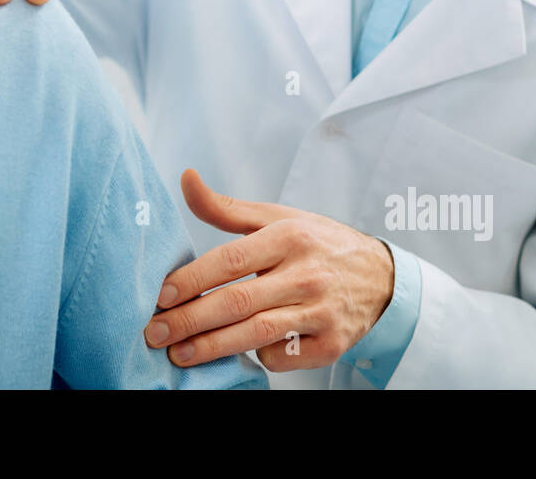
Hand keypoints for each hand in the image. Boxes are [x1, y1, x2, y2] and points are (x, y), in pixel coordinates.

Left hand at [144, 170, 394, 371]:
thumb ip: (226, 207)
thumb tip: (185, 178)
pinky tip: (238, 352)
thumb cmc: (318, 243)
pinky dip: (257, 355)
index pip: (230, 261)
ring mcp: (321, 312)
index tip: (161, 296)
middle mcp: (306, 274)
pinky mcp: (331, 344)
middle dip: (189, 321)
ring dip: (211, 348)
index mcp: (289, 237)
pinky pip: (283, 356)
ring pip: (256, 334)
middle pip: (237, 302)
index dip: (192, 280)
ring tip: (178, 354)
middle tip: (154, 333)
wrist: (381, 277)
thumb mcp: (278, 217)